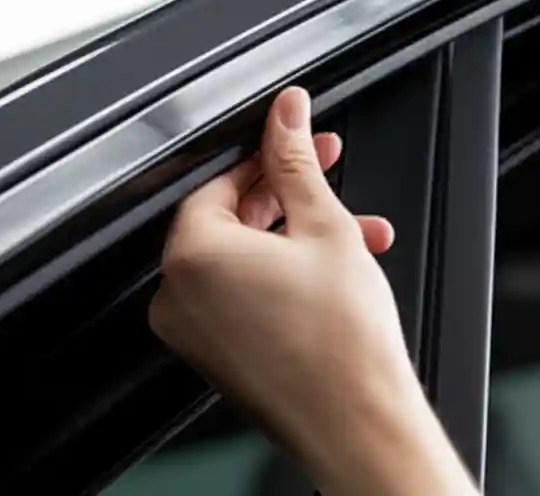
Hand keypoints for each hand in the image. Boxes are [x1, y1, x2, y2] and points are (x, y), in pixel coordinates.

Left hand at [149, 87, 474, 495]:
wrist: (359, 423)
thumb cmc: (341, 343)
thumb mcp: (325, 227)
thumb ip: (299, 162)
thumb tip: (287, 117)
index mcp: (193, 256)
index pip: (220, 181)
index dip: (269, 156)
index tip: (300, 139)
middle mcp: (180, 296)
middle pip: (231, 219)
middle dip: (291, 195)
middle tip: (330, 175)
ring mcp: (196, 331)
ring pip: (246, 259)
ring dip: (300, 237)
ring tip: (357, 234)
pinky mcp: (218, 355)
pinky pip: (246, 295)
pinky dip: (286, 276)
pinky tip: (338, 270)